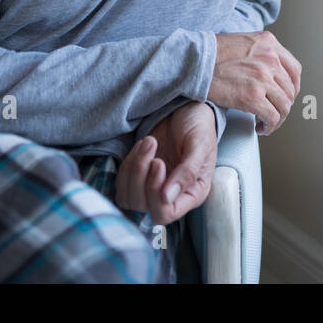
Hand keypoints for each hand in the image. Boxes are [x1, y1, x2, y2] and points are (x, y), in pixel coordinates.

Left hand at [115, 101, 215, 225]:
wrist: (187, 110)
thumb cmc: (198, 126)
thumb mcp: (199, 145)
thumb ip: (188, 171)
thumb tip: (168, 197)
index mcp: (192, 194)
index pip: (166, 213)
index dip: (156, 194)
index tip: (159, 163)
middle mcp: (172, 197)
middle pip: (143, 207)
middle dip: (142, 176)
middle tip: (153, 145)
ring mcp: (153, 188)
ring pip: (129, 198)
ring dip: (134, 168)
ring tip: (149, 142)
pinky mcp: (139, 177)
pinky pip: (122, 184)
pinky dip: (127, 165)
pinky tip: (141, 147)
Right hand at [207, 30, 301, 134]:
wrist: (193, 61)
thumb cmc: (210, 54)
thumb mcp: (244, 42)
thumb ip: (261, 53)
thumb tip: (271, 72)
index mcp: (270, 43)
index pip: (295, 70)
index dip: (293, 88)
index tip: (286, 97)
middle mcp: (271, 59)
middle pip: (290, 90)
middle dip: (283, 106)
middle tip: (273, 114)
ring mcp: (263, 77)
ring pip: (284, 106)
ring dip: (277, 119)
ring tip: (266, 124)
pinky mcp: (253, 96)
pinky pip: (272, 117)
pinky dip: (269, 127)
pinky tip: (260, 128)